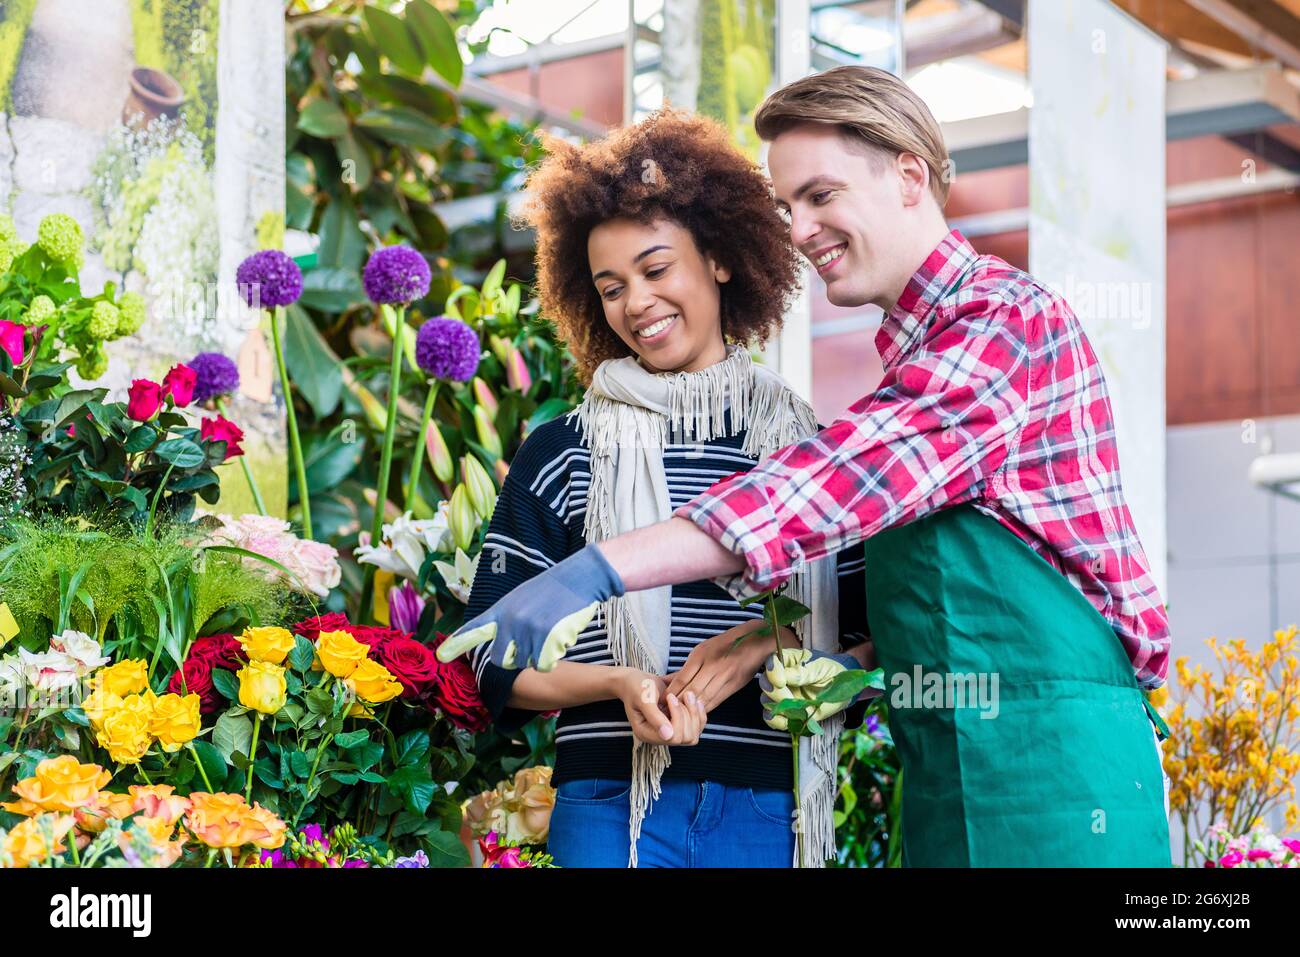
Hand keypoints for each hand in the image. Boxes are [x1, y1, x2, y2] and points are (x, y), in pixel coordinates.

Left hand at [435, 544, 623, 670]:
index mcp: (502, 609)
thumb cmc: (554, 588)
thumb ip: (508, 619)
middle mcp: (510, 621)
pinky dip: (555, 656)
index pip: (475, 629)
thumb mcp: (522, 597)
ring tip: (551, 630)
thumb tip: (500, 646)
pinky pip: (546, 665)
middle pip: (501, 661)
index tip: (441, 655)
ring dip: (540, 655)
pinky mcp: (547, 639)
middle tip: (533, 642)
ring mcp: (527, 630)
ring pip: (527, 664)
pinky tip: (562, 635)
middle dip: (516, 658)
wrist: (580, 575)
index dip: (457, 644)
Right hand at [615, 668, 707, 745]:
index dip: (677, 717)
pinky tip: (694, 700)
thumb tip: (668, 736)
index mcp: (646, 734)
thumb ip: (654, 717)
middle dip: (688, 715)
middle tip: (682, 694)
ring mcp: (669, 732)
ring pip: (693, 735)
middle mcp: (659, 737)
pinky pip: (696, 727)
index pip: (673, 737)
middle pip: (686, 738)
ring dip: (694, 714)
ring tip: (688, 695)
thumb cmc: (636, 687)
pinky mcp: (678, 725)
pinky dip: (699, 713)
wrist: (635, 680)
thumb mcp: (643, 698)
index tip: (670, 696)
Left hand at [665, 620, 799, 712]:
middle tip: (666, 714)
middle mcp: (712, 666)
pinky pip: (716, 701)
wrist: (755, 641)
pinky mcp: (735, 685)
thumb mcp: (703, 648)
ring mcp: (725, 676)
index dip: (671, 693)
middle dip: (678, 704)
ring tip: (679, 718)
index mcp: (701, 654)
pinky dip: (705, 709)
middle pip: (691, 691)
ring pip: (704, 698)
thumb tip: (668, 680)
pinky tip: (696, 714)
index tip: (660, 702)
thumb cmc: (725, 643)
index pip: (682, 678)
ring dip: (690, 709)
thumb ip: (687, 667)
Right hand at [759, 648, 864, 730]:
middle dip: (775, 693)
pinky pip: (774, 719)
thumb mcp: (820, 666)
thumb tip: (785, 676)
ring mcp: (783, 695)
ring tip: (794, 709)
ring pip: (766, 702)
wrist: (844, 688)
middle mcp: (781, 678)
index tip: (781, 681)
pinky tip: (788, 720)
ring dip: (777, 708)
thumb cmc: (831, 671)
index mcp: (787, 661)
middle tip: (790, 697)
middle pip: (765, 684)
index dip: (772, 672)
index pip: (771, 663)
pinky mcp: (788, 711)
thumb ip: (802, 672)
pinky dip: (777, 722)